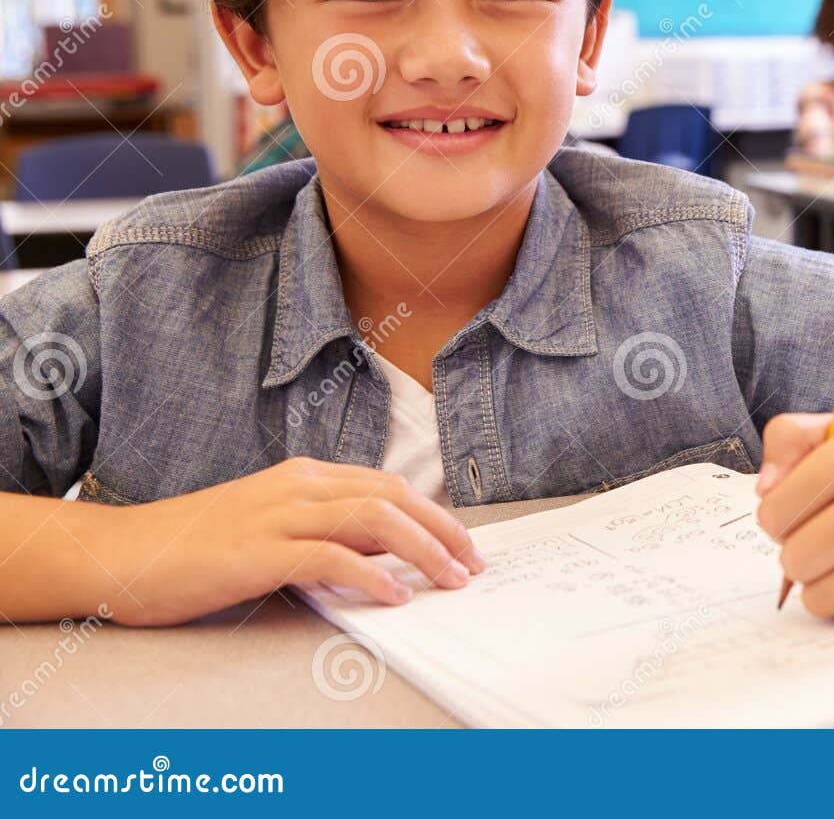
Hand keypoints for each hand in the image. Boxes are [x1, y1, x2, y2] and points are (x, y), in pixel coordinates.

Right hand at [95, 457, 484, 626]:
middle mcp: (299, 486)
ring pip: (374, 519)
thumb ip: (326, 534)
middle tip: (472, 565)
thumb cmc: (194, 548)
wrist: (120, 552)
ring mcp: (278, 514)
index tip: (464, 546)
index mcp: (305, 477)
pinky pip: (331, 556)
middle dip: (443, 531)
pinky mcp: (258, 550)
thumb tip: (386, 555)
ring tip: (449, 580)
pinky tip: (395, 597)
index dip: (434, 516)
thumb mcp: (272, 529)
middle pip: (394, 498)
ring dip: (423, 551)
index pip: (389, 487)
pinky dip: (372, 576)